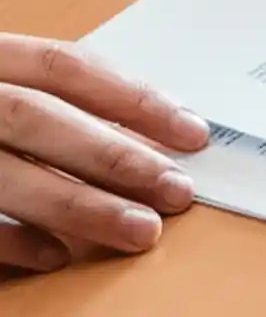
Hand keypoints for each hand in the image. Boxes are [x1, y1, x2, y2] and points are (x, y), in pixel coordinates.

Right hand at [0, 34, 208, 273]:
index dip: (132, 97)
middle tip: (176, 191)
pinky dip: (7, 239)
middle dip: (113, 155)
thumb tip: (150, 130)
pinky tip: (54, 255)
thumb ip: (50, 95)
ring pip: (2, 173)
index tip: (192, 132)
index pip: (64, 65)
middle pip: (36, 118)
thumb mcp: (0, 79)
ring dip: (77, 204)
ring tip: (139, 230)